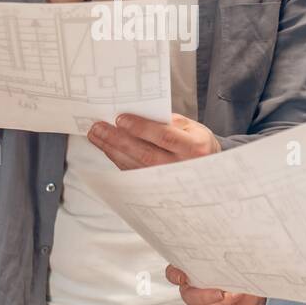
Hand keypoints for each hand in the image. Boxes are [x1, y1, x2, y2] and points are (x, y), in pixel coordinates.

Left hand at [86, 112, 218, 169]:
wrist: (209, 172)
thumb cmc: (197, 144)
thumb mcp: (192, 128)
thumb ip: (168, 122)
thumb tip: (138, 116)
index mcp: (194, 148)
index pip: (164, 137)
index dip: (141, 128)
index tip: (120, 119)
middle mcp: (181, 167)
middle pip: (145, 154)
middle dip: (118, 140)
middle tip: (98, 128)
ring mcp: (168, 181)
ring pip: (135, 166)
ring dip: (112, 150)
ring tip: (96, 136)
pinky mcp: (156, 188)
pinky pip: (133, 173)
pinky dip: (118, 160)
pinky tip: (107, 148)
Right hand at [165, 264, 264, 304]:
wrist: (248, 289)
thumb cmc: (235, 273)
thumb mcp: (228, 261)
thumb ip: (219, 258)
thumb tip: (223, 250)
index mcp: (189, 273)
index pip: (172, 273)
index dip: (174, 275)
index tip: (183, 277)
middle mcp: (190, 290)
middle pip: (188, 296)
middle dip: (207, 295)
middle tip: (224, 292)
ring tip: (234, 296)